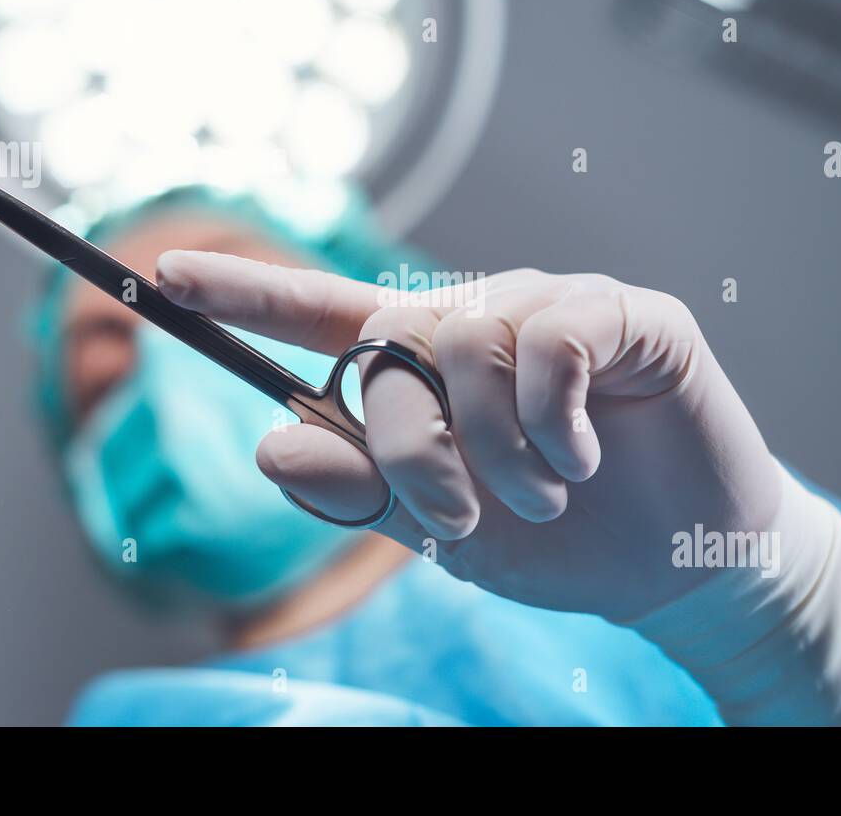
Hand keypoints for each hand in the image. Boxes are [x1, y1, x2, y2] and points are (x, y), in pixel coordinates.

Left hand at [155, 253, 782, 622]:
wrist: (676, 567)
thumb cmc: (557, 542)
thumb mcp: (441, 530)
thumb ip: (359, 485)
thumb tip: (269, 438)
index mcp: (428, 369)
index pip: (325, 316)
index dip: (246, 296)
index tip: (165, 273)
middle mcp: (480, 320)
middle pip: (388, 347)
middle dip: (406, 451)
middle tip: (457, 519)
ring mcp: (551, 306)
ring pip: (468, 344)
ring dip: (494, 449)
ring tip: (544, 492)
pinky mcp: (623, 311)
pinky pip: (552, 336)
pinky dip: (554, 417)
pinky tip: (584, 454)